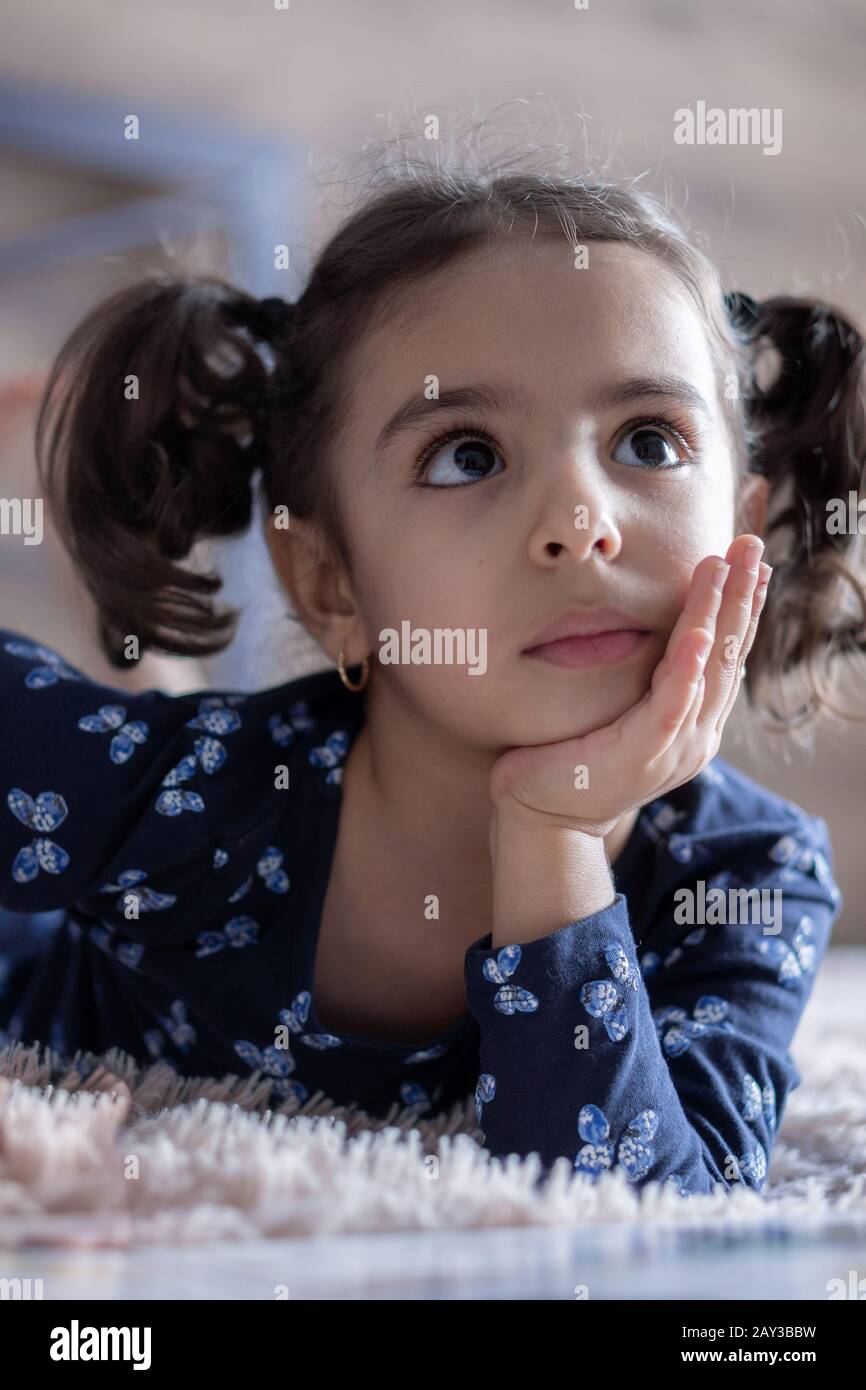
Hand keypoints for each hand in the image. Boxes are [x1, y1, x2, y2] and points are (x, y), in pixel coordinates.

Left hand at [489, 534, 771, 837]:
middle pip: (727, 654)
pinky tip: (695, 635)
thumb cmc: (573, 760)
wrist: (542, 816)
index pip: (726, 653)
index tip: (751, 560)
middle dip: (742, 595)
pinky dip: (686, 669)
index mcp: (693, 722)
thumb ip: (649, 681)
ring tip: (725, 567)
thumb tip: (669, 637)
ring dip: (717, 613)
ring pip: (706, 669)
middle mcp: (696, 734)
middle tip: (752, 545)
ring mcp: (675, 747)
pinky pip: (671, 705)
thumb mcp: (621, 711)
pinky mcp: (643, 754)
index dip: (741, 605)